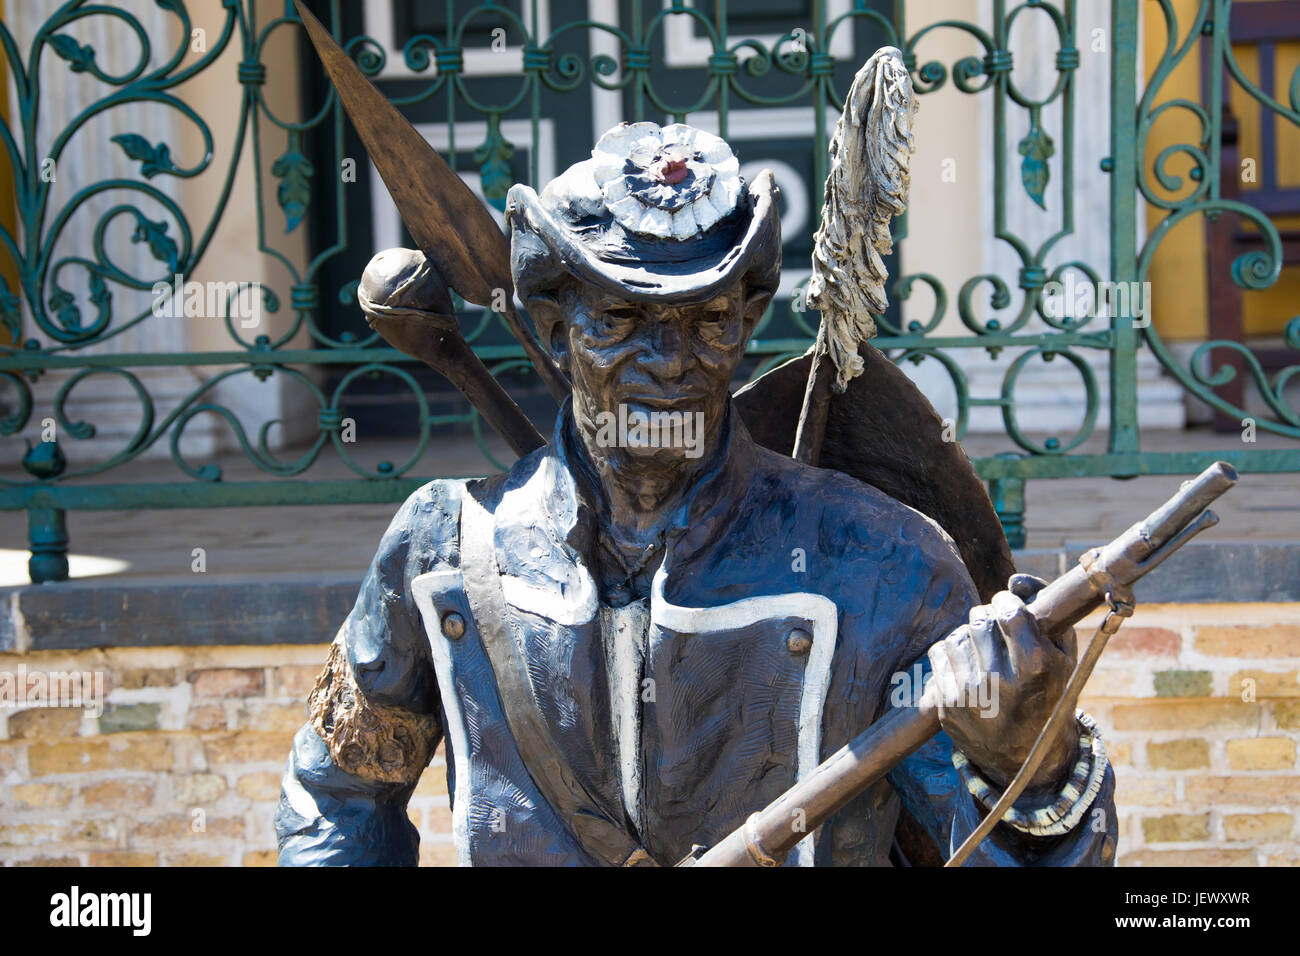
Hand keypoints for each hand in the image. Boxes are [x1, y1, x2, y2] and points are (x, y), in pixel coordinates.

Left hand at [926, 574, 1079, 796]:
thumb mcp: (1063, 657)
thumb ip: (1046, 610)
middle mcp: (999, 683)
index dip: (1007, 603)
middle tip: (996, 627)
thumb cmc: (1050, 697)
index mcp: (1035, 670)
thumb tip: (1015, 579)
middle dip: (988, 618)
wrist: (1026, 758)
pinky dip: (953, 653)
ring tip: (985, 653)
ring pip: (957, 635)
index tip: (1008, 606)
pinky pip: (940, 654)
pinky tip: (969, 666)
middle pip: (980, 621)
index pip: (1008, 612)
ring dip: (970, 637)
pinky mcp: (947, 705)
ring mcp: (969, 696)